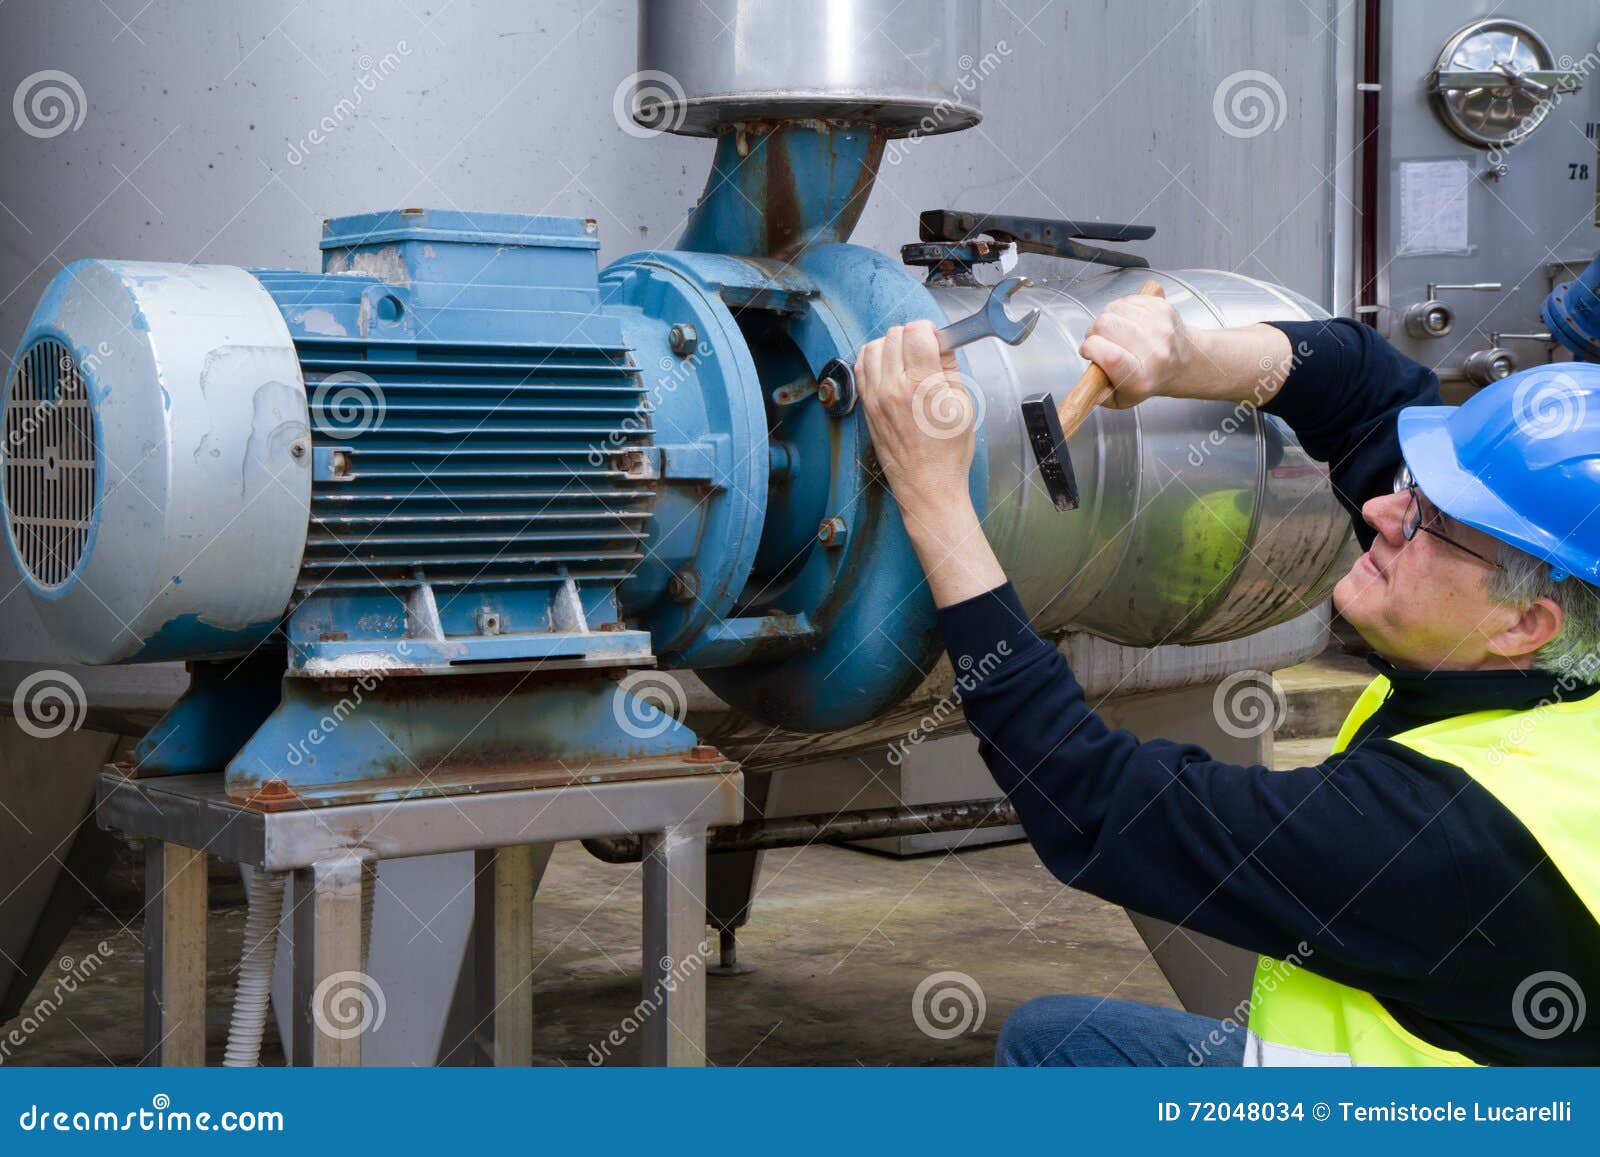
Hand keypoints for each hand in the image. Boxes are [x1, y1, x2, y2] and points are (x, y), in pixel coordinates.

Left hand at [855, 320, 1005, 606]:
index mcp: (922, 384)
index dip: (930, 330)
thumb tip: (942, 343)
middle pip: (894, 335)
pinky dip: (873, 361)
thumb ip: (949, 368)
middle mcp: (893, 387)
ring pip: (872, 347)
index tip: (938, 341)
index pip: (917, 331)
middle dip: (912, 337)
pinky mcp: (866, 406)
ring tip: (906, 360)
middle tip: (925, 352)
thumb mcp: (964, 405)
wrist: (927, 485)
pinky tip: (888, 369)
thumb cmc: (949, 451)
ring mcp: (875, 397)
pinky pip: (860, 367)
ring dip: (890, 346)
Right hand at [1077, 294, 1196, 408]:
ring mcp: (1160, 326)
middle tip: (1101, 341)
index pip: (1111, 356)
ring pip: (1113, 308)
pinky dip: (1120, 310)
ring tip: (1116, 332)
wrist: (1183, 362)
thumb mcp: (1121, 399)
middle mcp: (1155, 351)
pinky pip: (1126, 300)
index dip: (1091, 349)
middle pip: (1105, 325)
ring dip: (1107, 319)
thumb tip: (1089, 385)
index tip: (1088, 351)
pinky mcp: (1162, 308)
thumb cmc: (1148, 380)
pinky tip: (1127, 322)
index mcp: (1142, 378)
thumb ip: (1099, 395)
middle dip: (1094, 332)